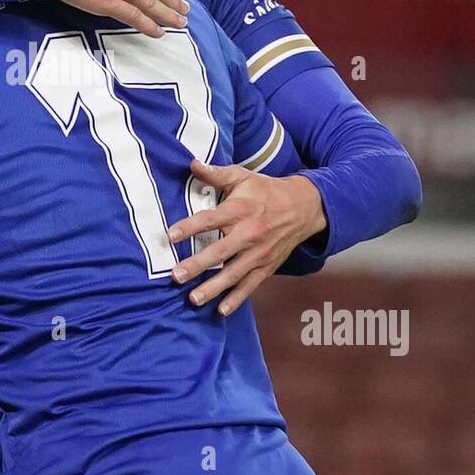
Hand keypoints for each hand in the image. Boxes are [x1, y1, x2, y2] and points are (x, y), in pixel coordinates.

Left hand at [166, 161, 326, 315]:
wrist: (304, 207)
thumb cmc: (266, 191)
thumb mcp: (243, 177)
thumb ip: (216, 173)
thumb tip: (191, 163)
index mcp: (240, 209)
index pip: (210, 219)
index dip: (189, 227)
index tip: (170, 235)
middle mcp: (249, 233)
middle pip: (220, 251)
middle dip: (197, 264)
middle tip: (176, 276)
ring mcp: (259, 253)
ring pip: (233, 273)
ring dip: (213, 288)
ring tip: (192, 299)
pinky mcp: (267, 266)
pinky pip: (250, 285)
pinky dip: (237, 299)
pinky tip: (221, 311)